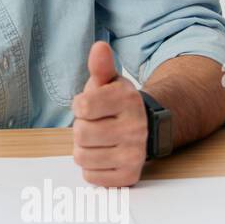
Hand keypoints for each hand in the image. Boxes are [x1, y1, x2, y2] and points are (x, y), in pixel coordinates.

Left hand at [70, 41, 147, 186]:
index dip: (80, 106)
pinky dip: (92, 168)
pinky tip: (105, 156)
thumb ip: (101, 66)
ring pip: (82, 157)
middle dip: (82, 129)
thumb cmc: (115, 103)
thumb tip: (99, 47)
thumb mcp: (108, 82)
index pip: (82, 106)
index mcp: (128, 101)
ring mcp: (134, 154)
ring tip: (99, 141)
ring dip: (85, 149)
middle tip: (96, 124)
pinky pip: (91, 176)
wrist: (144, 129)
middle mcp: (135, 129)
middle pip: (80, 134)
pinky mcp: (129, 176)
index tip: (91, 106)